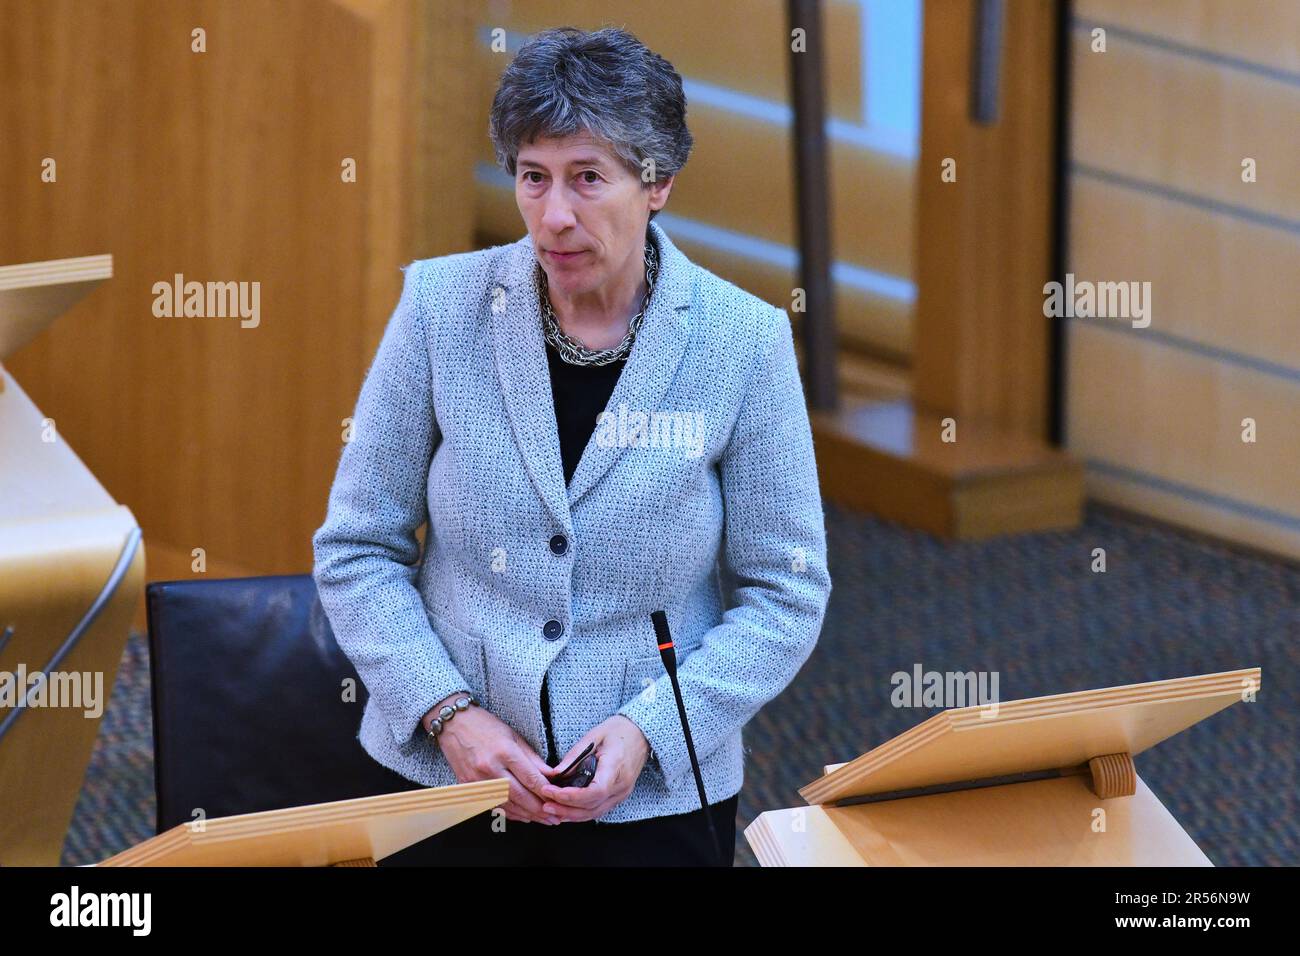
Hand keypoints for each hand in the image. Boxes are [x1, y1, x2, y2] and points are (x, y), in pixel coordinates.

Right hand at [423, 697, 559, 824]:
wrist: (453, 724)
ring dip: (526, 815)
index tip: (558, 799)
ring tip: (542, 819)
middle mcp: (490, 768)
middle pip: (520, 796)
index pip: (531, 778)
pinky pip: (492, 805)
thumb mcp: (513, 735)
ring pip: (507, 805)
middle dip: (540, 810)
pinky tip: (521, 815)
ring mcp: (477, 780)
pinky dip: (509, 813)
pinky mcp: (468, 787)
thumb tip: (550, 775)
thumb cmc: (484, 725)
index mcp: (505, 752)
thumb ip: (532, 758)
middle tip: (555, 817)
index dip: (546, 792)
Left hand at [534, 715, 650, 822]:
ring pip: (594, 813)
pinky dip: (580, 813)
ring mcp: (621, 793)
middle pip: (592, 807)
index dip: (571, 796)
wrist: (640, 733)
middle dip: (566, 809)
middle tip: (545, 804)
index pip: (594, 791)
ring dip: (571, 815)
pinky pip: (598, 810)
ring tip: (551, 809)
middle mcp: (621, 785)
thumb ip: (574, 756)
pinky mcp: (619, 796)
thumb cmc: (618, 731)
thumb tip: (554, 774)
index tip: (552, 791)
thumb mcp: (593, 736)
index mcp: (616, 766)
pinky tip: (565, 810)